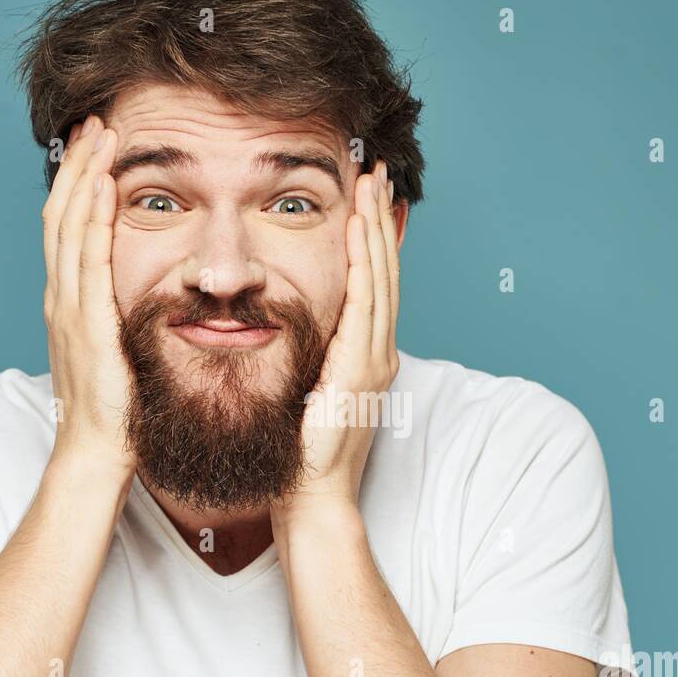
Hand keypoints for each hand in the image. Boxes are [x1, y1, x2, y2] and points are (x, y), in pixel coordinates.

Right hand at [40, 115, 132, 481]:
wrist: (96, 453)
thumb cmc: (114, 410)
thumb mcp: (117, 352)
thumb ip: (121, 320)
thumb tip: (145, 296)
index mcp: (69, 303)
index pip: (68, 229)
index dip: (78, 185)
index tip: (95, 149)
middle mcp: (61, 298)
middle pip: (61, 215)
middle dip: (77, 166)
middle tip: (93, 123)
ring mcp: (68, 309)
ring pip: (69, 227)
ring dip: (84, 177)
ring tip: (99, 136)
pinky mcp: (85, 324)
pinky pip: (88, 261)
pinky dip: (92, 220)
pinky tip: (102, 188)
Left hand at [274, 159, 400, 518]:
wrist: (314, 502)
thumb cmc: (301, 458)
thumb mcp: (308, 398)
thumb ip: (310, 365)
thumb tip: (294, 339)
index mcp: (365, 358)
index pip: (371, 286)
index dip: (371, 242)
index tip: (365, 201)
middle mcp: (378, 354)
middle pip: (383, 273)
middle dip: (379, 221)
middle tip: (375, 174)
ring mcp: (374, 361)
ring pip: (379, 279)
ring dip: (375, 229)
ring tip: (371, 185)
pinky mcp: (362, 370)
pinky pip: (366, 304)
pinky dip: (364, 264)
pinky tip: (358, 231)